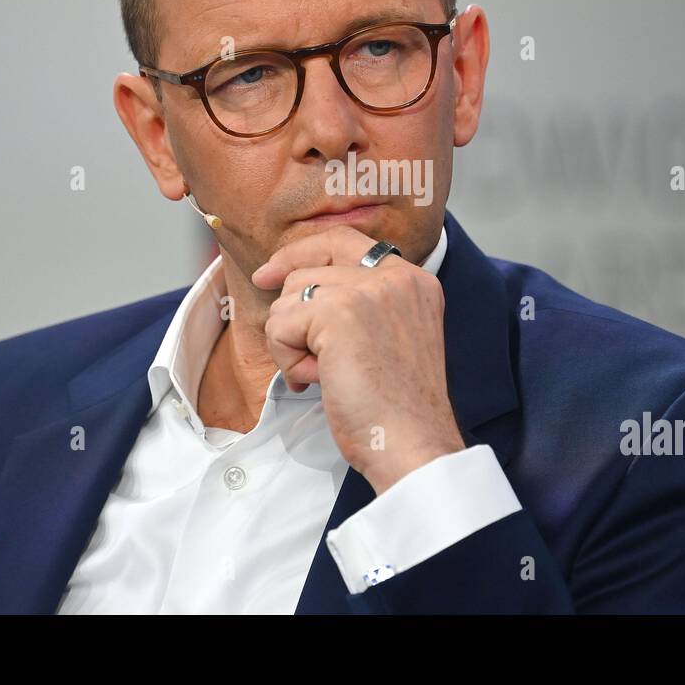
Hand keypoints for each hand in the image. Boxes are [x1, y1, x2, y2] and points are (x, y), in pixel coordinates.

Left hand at [251, 225, 465, 494]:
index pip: (344, 241)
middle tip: (308, 358)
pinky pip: (281, 324)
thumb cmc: (396, 409)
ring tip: (327, 375)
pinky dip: (287, 359)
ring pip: (289, 298)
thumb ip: (360, 306)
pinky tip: (318, 381)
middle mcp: (395, 277)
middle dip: (295, 316)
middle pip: (308, 269)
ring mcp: (368, 290)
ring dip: (292, 343)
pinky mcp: (339, 312)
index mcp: (412, 281)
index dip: (301, 253)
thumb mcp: (389, 338)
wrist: (412, 444)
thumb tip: (294, 288)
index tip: (271, 274)